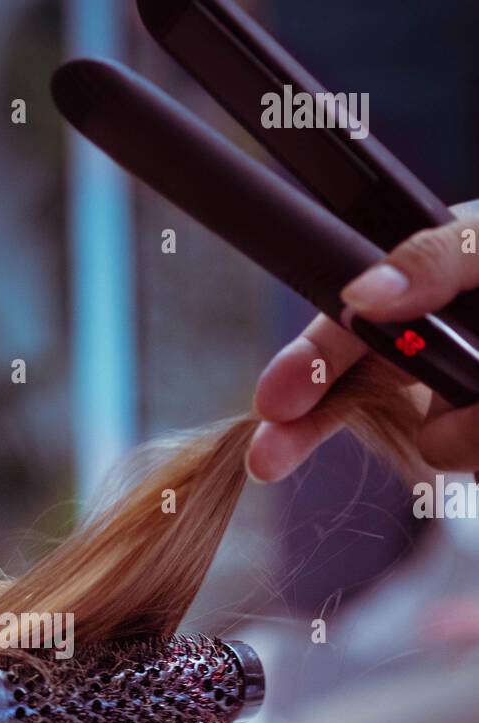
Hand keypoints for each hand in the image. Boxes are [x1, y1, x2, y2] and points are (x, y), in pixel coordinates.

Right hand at [246, 200, 478, 481]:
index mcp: (424, 295)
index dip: (306, 366)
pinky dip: (478, 448)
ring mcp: (457, 405)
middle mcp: (433, 354)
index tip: (274, 400)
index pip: (345, 332)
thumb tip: (362, 293)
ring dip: (463, 433)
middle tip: (266, 458)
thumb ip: (435, 258)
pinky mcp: (477, 445)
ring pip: (434, 444)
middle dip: (310, 428)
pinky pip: (463, 465)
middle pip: (353, 400)